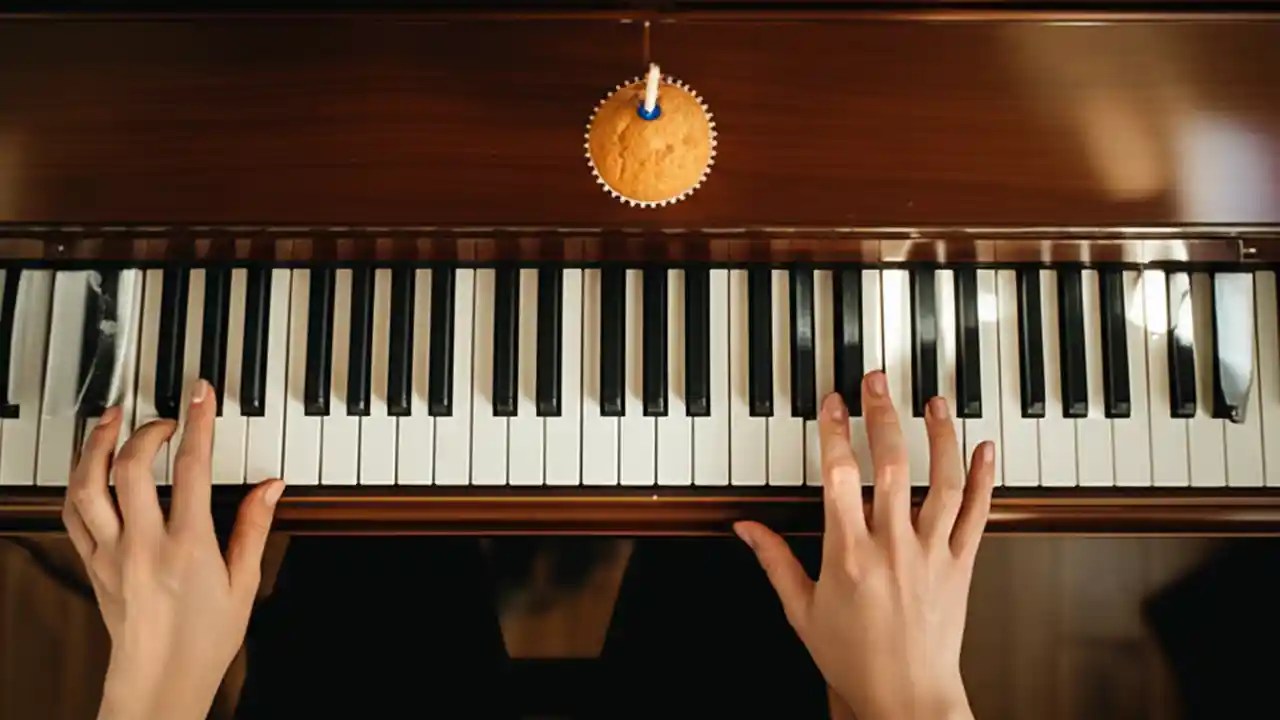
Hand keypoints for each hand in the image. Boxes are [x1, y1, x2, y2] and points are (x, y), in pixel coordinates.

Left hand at [61, 379, 283, 719]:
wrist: (159, 682)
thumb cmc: (204, 640)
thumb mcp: (244, 582)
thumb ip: (254, 527)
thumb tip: (271, 484)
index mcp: (188, 547)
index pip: (190, 468)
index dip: (197, 422)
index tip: (200, 393)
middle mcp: (143, 545)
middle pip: (131, 468)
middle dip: (145, 430)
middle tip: (163, 416)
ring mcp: (111, 554)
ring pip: (87, 485)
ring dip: (96, 445)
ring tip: (109, 420)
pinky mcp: (92, 564)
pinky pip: (74, 514)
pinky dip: (79, 482)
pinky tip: (91, 466)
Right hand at [735, 371, 994, 719]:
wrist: (907, 698)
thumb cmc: (854, 659)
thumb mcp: (801, 610)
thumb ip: (775, 561)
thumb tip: (746, 527)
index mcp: (848, 554)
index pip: (839, 475)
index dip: (834, 430)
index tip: (832, 400)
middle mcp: (892, 547)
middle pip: (890, 465)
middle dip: (883, 415)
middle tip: (878, 380)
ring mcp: (931, 554)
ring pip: (940, 482)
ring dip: (940, 436)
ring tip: (934, 401)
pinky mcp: (961, 565)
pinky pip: (977, 515)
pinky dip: (983, 479)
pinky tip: (985, 448)